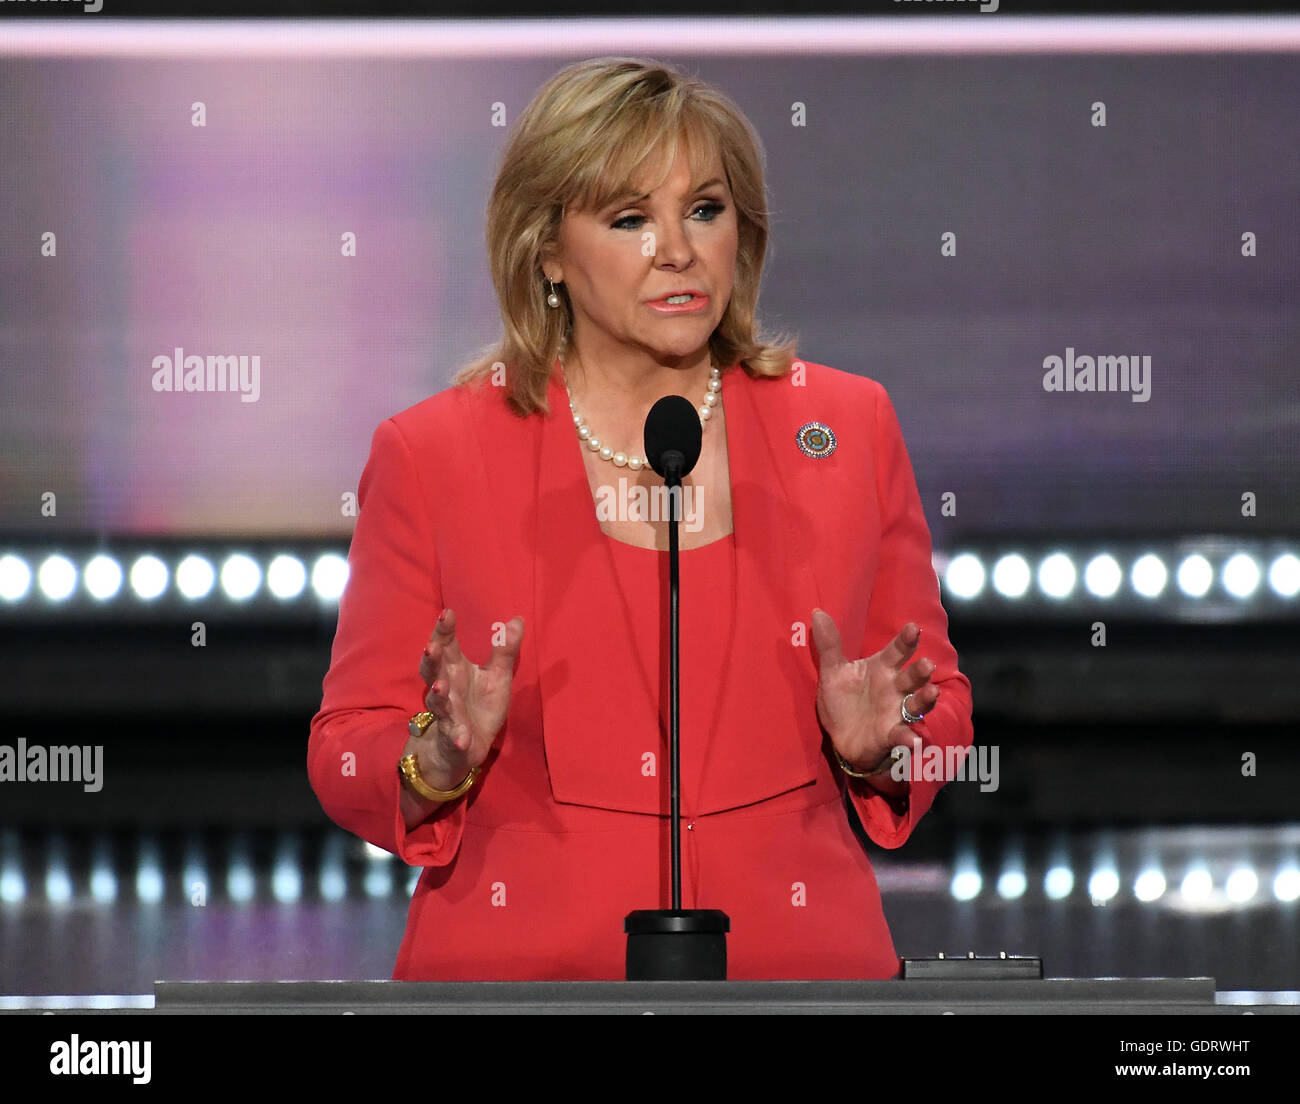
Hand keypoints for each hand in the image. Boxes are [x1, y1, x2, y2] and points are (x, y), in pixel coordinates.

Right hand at [406, 607, 523, 791]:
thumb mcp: (497, 676)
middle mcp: (446, 689)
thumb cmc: (478, 706)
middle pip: (433, 671)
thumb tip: (518, 619)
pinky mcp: (453, 739)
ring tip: (439, 687)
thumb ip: (504, 650)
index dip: (444, 631)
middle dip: (432, 660)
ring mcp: (447, 714)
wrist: (461, 749)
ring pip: (438, 703)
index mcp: (455, 670)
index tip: (447, 613)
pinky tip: (460, 738)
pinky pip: (453, 738)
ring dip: (438, 695)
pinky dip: (456, 737)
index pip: (446, 646)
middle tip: (431, 647)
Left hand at [810, 609, 939, 771]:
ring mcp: (896, 711)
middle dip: (921, 670)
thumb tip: (817, 612)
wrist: (840, 736)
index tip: (914, 627)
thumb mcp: (833, 672)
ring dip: (926, 698)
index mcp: (882, 669)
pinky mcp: (892, 734)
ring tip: (932, 692)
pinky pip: (903, 735)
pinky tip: (914, 740)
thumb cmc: (843, 700)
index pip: (897, 650)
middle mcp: (895, 688)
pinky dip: (910, 738)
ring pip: (917, 703)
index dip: (906, 640)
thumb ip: (829, 645)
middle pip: (913, 676)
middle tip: (927, 663)